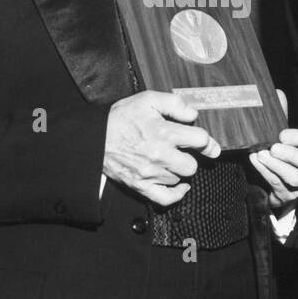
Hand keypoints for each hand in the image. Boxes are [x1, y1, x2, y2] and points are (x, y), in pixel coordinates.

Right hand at [103, 90, 220, 206]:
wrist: (93, 138)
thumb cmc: (121, 118)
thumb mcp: (147, 100)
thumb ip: (175, 103)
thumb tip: (194, 115)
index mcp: (164, 133)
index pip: (201, 140)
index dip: (204, 140)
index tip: (203, 142)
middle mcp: (159, 155)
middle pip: (192, 165)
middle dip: (190, 157)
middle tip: (181, 151)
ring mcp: (150, 173)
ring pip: (179, 178)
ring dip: (178, 170)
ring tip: (168, 160)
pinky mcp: (140, 186)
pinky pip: (167, 198)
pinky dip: (176, 193)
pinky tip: (180, 185)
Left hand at [249, 90, 297, 212]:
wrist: (277, 183)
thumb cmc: (283, 154)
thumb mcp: (284, 136)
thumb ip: (281, 117)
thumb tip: (277, 92)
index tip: (282, 134)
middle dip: (292, 155)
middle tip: (274, 147)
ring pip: (296, 178)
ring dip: (276, 165)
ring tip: (260, 154)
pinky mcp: (290, 196)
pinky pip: (279, 185)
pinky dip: (265, 172)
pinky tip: (255, 161)